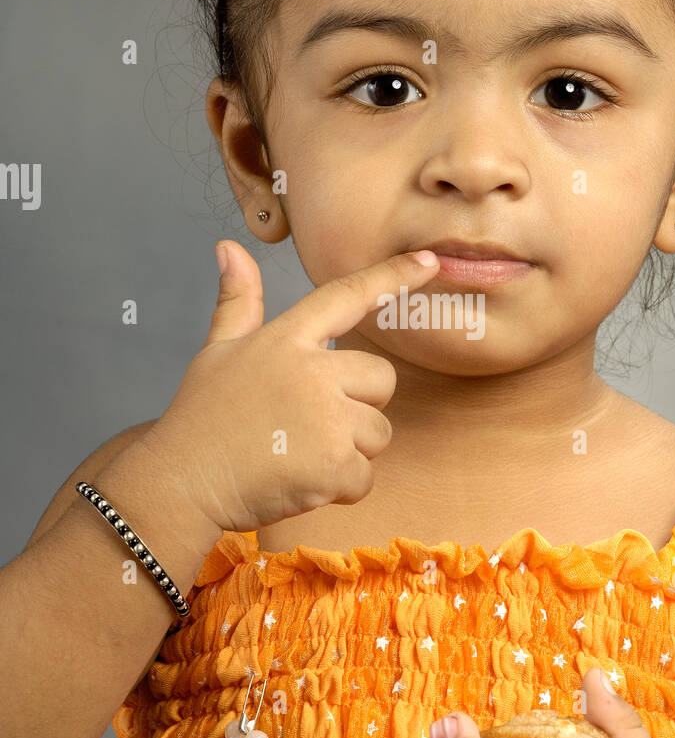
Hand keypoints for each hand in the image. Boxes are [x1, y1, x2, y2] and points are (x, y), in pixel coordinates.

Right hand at [139, 244, 440, 532]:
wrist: (181, 484)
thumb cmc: (200, 419)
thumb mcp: (216, 352)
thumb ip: (238, 303)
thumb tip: (229, 249)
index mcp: (287, 339)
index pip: (346, 297)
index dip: (391, 277)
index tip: (430, 261)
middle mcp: (312, 371)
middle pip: (381, 380)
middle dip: (358, 408)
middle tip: (304, 428)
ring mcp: (325, 417)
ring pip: (378, 433)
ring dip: (349, 453)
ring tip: (296, 455)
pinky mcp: (333, 463)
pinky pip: (365, 477)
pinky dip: (340, 488)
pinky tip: (299, 483)